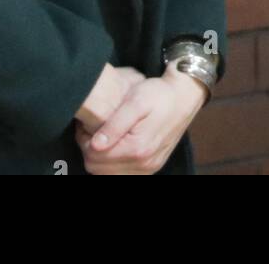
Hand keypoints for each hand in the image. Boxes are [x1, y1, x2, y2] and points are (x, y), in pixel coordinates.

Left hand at [76, 65, 207, 174]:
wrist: (184, 96)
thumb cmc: (159, 94)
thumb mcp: (135, 101)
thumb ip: (115, 124)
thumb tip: (95, 145)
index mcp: (138, 148)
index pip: (94, 156)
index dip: (84, 140)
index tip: (86, 124)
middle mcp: (144, 164)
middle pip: (98, 169)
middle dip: (90, 150)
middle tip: (92, 129)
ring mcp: (148, 168)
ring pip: (107, 174)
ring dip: (100, 158)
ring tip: (103, 136)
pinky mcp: (151, 168)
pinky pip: (121, 174)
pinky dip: (112, 164)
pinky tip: (114, 145)